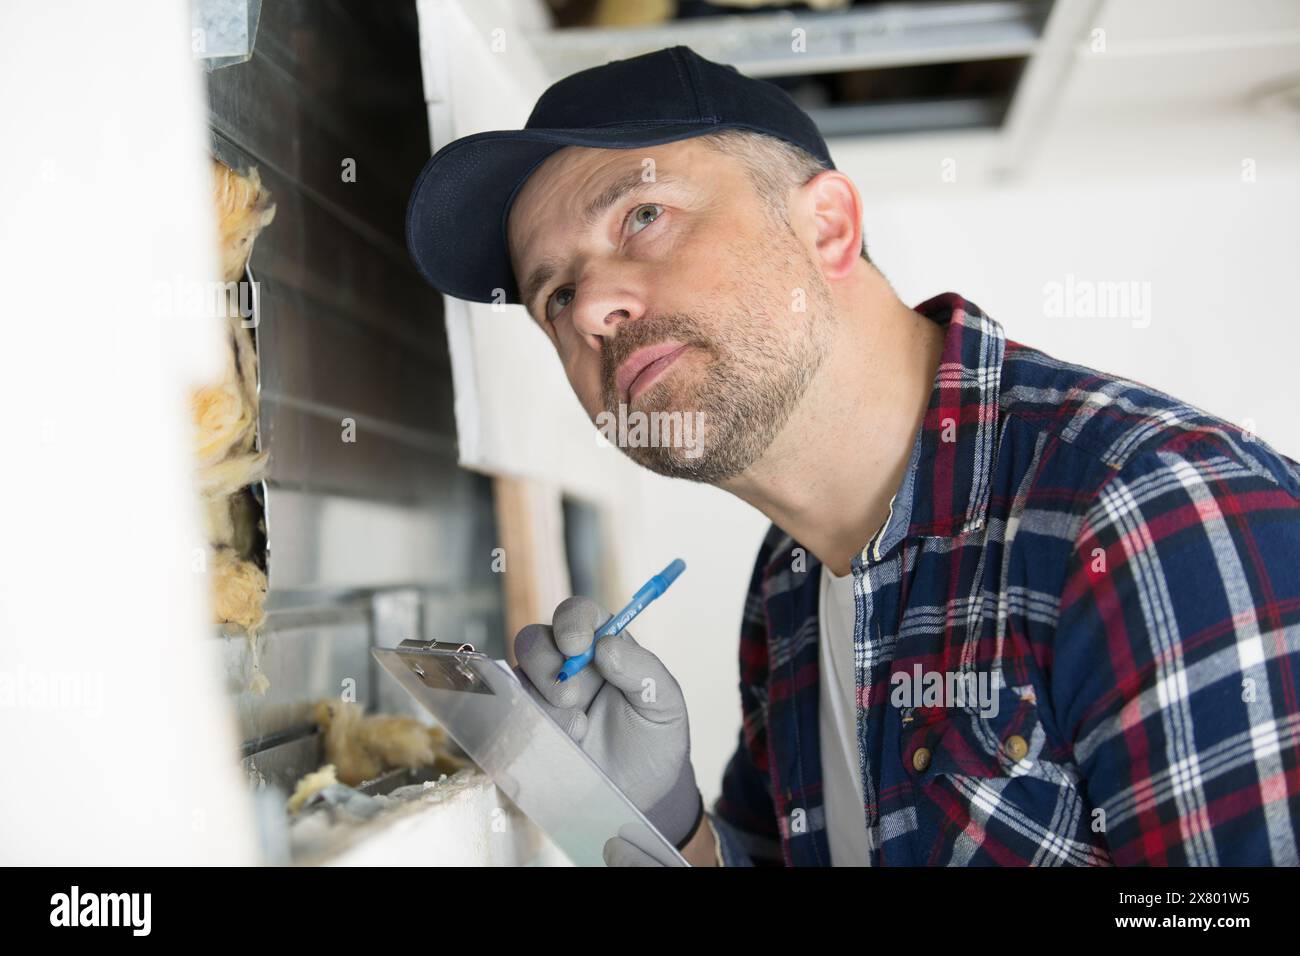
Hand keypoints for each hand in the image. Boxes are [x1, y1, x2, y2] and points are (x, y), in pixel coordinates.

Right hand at [512, 596, 701, 849]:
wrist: (638, 795)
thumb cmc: (653, 741)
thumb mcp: (664, 704)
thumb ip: (642, 669)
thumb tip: (605, 645)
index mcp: (601, 647)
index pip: (578, 614)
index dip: (571, 621)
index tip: (576, 645)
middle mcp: (566, 665)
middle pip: (534, 639)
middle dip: (547, 663)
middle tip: (572, 696)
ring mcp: (542, 697)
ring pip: (518, 676)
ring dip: (542, 700)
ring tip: (577, 730)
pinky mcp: (526, 727)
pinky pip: (507, 714)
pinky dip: (528, 725)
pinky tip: (559, 744)